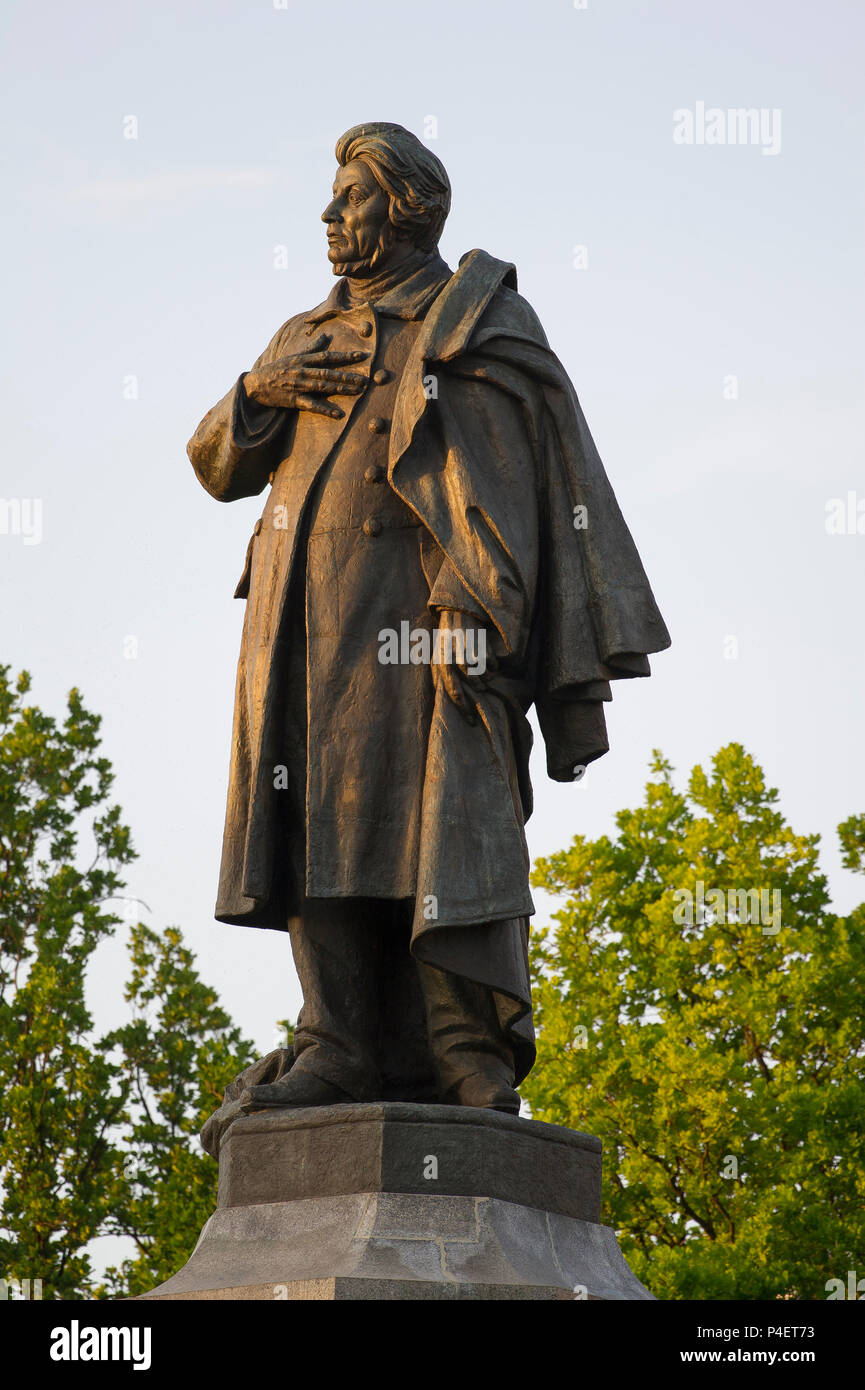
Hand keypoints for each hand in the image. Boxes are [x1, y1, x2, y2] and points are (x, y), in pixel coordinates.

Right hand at [244, 333, 369, 417]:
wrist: (256, 384)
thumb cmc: (277, 369)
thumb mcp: (293, 356)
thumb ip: (311, 348)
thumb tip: (325, 337)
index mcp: (304, 360)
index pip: (329, 356)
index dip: (346, 356)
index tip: (363, 355)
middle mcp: (303, 371)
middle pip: (329, 372)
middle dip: (349, 375)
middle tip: (367, 378)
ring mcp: (299, 386)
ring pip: (323, 387)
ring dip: (342, 389)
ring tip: (359, 391)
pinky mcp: (294, 400)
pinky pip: (312, 405)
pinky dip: (325, 409)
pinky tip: (338, 414)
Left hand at [431, 608, 495, 723]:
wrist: (455, 612)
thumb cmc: (445, 639)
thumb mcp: (436, 655)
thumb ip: (438, 674)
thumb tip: (441, 695)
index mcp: (441, 662)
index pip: (452, 691)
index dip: (463, 708)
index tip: (471, 721)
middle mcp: (453, 656)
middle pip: (470, 682)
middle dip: (478, 690)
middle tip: (481, 691)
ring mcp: (467, 647)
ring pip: (481, 672)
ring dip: (486, 678)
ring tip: (486, 677)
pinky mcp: (479, 640)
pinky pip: (490, 661)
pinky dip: (493, 665)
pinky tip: (492, 665)